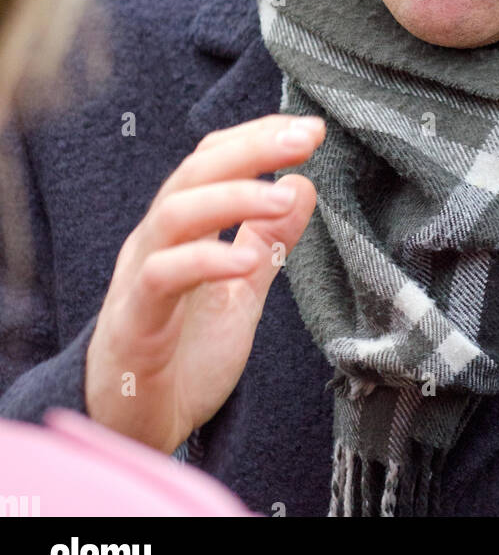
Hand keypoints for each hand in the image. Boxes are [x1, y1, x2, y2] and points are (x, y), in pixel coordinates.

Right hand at [85, 113, 323, 453]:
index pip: (213, 160)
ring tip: (284, 195)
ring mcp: (141, 277)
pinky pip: (162, 277)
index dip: (258, 137)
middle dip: (252, 148)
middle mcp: (156, 240)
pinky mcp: (135, 321)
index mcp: (181, 228)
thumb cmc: (182, 354)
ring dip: (233, 197)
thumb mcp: (242, 290)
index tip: (310, 128)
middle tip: (305, 136)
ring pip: (175, 213)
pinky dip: (205, 262)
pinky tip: (246, 262)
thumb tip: (304, 185)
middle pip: (195, 172)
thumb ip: (268, 240)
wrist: (132, 427)